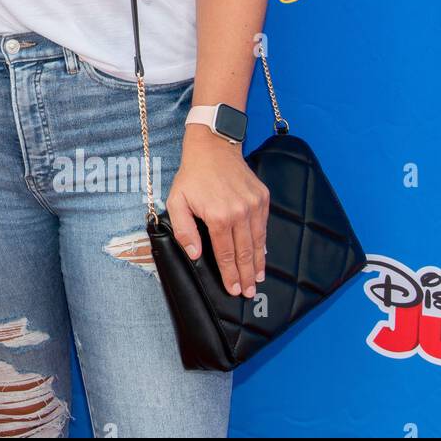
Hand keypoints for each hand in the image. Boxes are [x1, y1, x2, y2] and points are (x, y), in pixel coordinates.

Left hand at [165, 125, 268, 297]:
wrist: (213, 148)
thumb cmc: (192, 176)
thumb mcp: (177, 201)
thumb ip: (184, 230)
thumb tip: (196, 254)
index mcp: (218, 216)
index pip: (226, 253)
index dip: (230, 274)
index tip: (233, 289)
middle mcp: (240, 212)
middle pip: (245, 252)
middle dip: (246, 276)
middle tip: (249, 293)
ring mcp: (254, 205)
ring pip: (258, 242)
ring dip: (258, 263)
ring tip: (257, 279)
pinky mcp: (263, 198)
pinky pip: (264, 226)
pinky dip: (263, 243)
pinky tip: (261, 255)